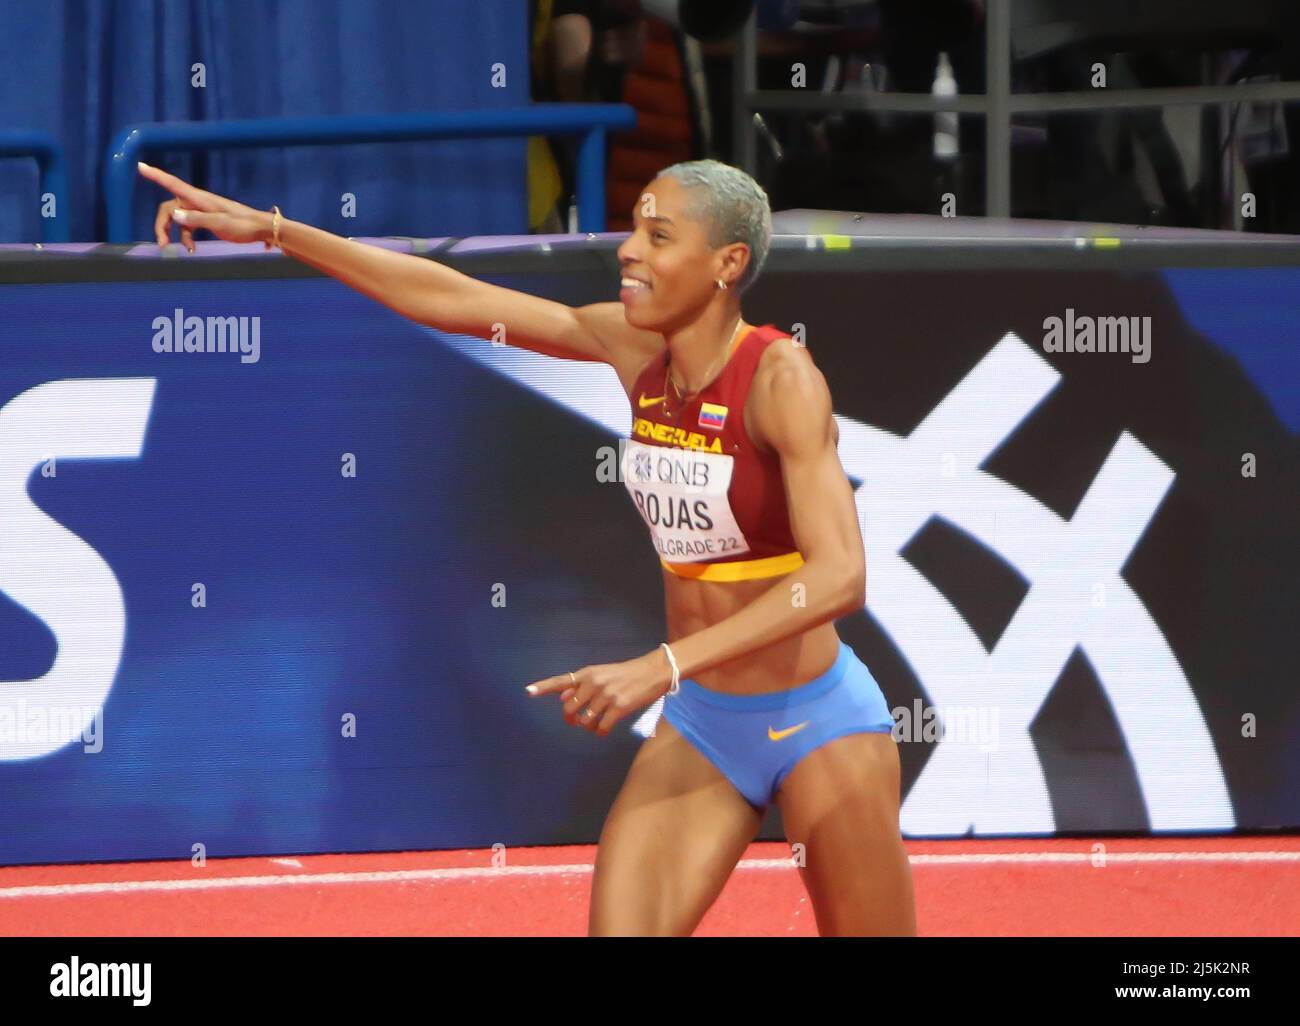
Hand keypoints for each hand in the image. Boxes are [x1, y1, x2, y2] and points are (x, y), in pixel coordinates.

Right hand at [137, 162, 272, 251]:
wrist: (261, 229)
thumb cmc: (243, 224)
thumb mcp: (220, 223)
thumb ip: (197, 220)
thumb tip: (174, 216)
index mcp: (199, 198)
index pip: (173, 184)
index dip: (156, 175)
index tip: (140, 166)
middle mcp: (197, 202)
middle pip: (169, 208)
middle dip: (161, 224)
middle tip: (161, 244)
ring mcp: (201, 210)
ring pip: (178, 219)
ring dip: (174, 234)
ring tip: (178, 250)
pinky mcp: (206, 219)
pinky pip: (189, 226)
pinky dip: (187, 238)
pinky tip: (192, 250)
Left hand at [525, 648, 672, 735]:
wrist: (653, 672)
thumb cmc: (625, 674)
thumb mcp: (601, 673)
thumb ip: (581, 685)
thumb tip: (564, 699)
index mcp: (588, 673)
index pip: (561, 681)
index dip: (543, 687)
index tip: (528, 691)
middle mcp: (594, 683)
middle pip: (570, 708)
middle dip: (571, 718)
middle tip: (576, 720)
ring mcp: (606, 696)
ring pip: (585, 720)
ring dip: (587, 726)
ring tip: (594, 722)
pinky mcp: (619, 708)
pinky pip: (601, 727)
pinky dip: (599, 731)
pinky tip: (603, 728)